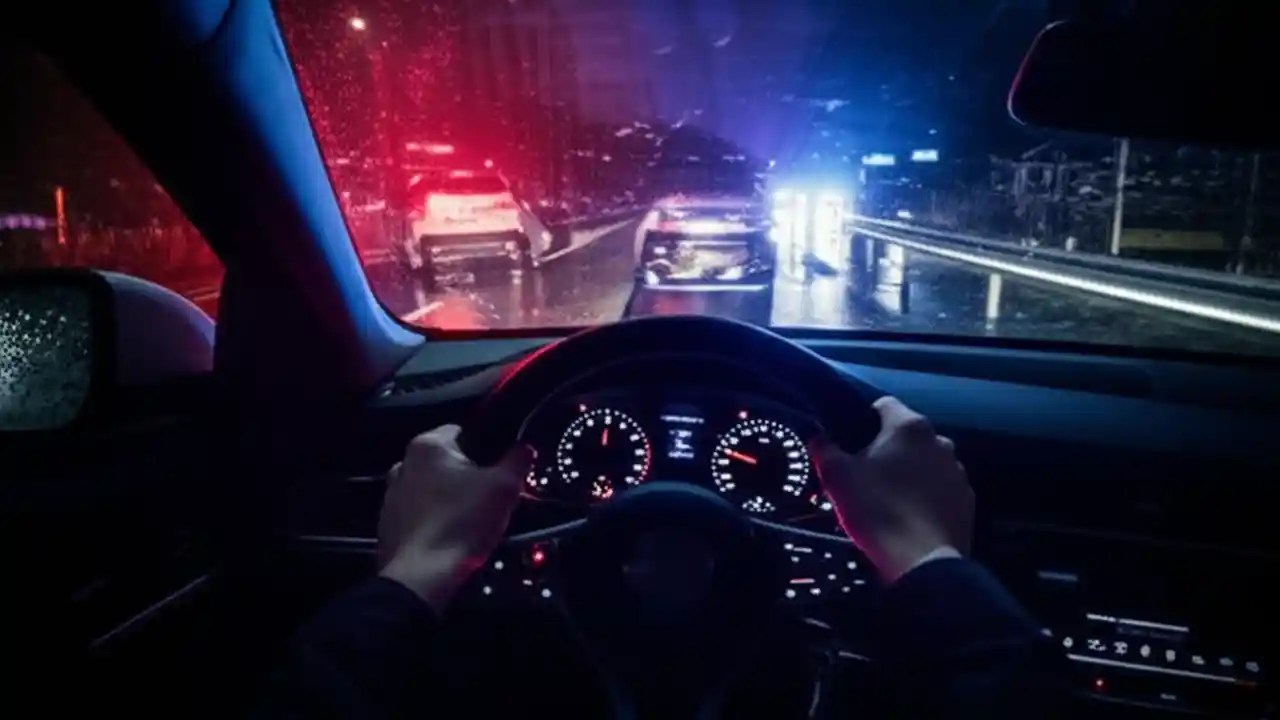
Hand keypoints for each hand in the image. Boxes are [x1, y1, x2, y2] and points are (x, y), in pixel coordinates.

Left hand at [378, 424, 531, 610]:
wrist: (422, 577)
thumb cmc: (462, 523)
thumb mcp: (504, 488)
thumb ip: (518, 460)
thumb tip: (525, 447)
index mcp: (427, 445)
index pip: (462, 430)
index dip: (486, 449)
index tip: (498, 471)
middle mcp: (402, 463)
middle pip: (446, 462)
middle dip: (467, 476)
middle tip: (488, 498)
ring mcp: (391, 494)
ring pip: (431, 488)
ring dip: (449, 498)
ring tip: (469, 521)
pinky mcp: (388, 523)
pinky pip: (418, 513)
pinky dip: (433, 519)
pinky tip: (449, 536)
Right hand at [812, 397, 972, 583]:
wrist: (922, 561)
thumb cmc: (877, 510)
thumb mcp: (837, 477)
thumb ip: (824, 449)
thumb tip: (818, 437)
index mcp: (908, 427)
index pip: (883, 405)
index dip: (863, 419)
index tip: (850, 442)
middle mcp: (940, 441)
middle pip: (907, 435)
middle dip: (888, 448)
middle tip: (866, 472)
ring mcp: (957, 471)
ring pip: (926, 461)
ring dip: (910, 471)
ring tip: (889, 497)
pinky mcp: (966, 500)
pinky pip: (941, 488)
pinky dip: (927, 494)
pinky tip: (911, 514)